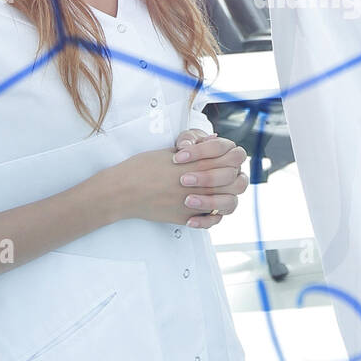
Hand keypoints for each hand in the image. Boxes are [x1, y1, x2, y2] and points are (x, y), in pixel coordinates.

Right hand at [101, 134, 248, 230]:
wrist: (123, 190)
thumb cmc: (143, 167)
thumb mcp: (171, 151)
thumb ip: (195, 149)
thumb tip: (213, 140)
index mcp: (197, 163)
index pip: (232, 160)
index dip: (233, 158)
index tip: (226, 158)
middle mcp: (200, 183)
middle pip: (236, 181)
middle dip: (235, 177)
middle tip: (227, 175)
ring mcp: (195, 203)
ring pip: (228, 203)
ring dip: (227, 197)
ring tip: (218, 193)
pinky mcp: (186, 217)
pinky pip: (211, 220)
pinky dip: (213, 216)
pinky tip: (207, 209)